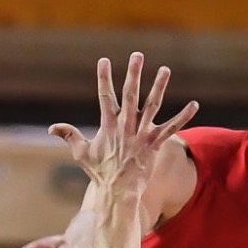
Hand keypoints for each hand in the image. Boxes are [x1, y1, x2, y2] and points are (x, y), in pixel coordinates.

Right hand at [48, 52, 196, 190]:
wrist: (118, 191)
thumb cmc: (99, 172)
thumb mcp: (81, 153)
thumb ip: (69, 136)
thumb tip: (53, 127)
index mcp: (108, 125)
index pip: (105, 96)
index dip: (104, 77)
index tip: (104, 60)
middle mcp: (126, 126)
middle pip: (131, 94)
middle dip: (134, 74)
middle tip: (137, 55)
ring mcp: (141, 135)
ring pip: (152, 106)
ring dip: (159, 86)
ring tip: (165, 69)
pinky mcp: (155, 144)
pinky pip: (172, 128)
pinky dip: (183, 117)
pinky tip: (194, 104)